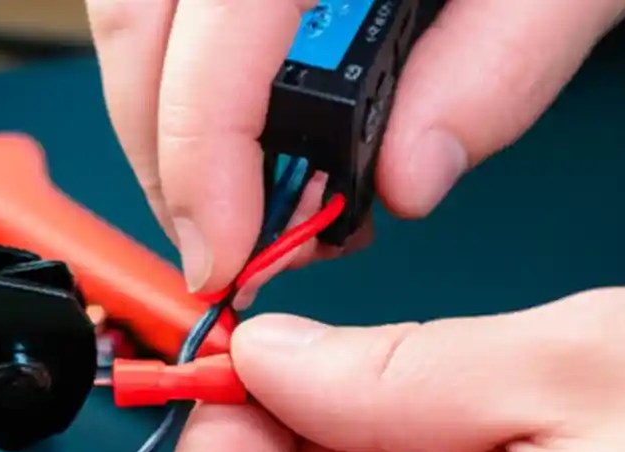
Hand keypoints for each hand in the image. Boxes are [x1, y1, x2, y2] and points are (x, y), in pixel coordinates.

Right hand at [85, 0, 624, 297]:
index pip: (213, 45)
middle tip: (221, 240)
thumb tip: (406, 179)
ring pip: (127, 4)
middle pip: (133, 24)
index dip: (199, 166)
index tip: (225, 253)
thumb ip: (498, 68)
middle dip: (162, 156)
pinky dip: (173, 57)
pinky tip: (225, 102)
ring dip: (156, 109)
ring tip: (223, 183)